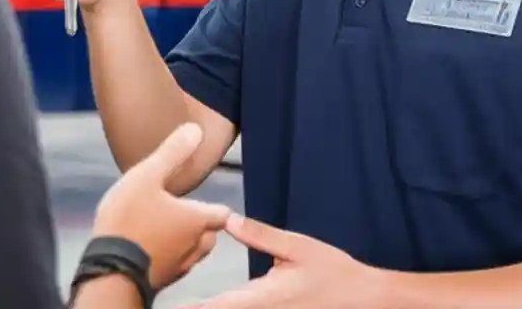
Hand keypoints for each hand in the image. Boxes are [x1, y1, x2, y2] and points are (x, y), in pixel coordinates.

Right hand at [91, 124, 231, 289]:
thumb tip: (195, 130)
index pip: (222, 214)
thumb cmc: (129, 221)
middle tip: (185, 213)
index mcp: (197, 220)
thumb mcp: (147, 176)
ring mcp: (178, 267)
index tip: (206, 201)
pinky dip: (168, 255)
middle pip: (210, 236)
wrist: (108, 271)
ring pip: (193, 253)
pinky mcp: (161, 280)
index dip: (215, 206)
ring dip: (185, 241)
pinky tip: (151, 247)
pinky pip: (173, 266)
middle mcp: (194, 247)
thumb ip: (172, 153)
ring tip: (167, 229)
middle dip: (202, 225)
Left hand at [181, 215, 385, 308]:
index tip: (165, 308)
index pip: (215, 306)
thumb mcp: (298, 247)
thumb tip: (228, 221)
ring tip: (181, 307)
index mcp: (261, 297)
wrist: (362, 300)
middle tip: (158, 305)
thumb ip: (261, 236)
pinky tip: (212, 305)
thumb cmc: (333, 272)